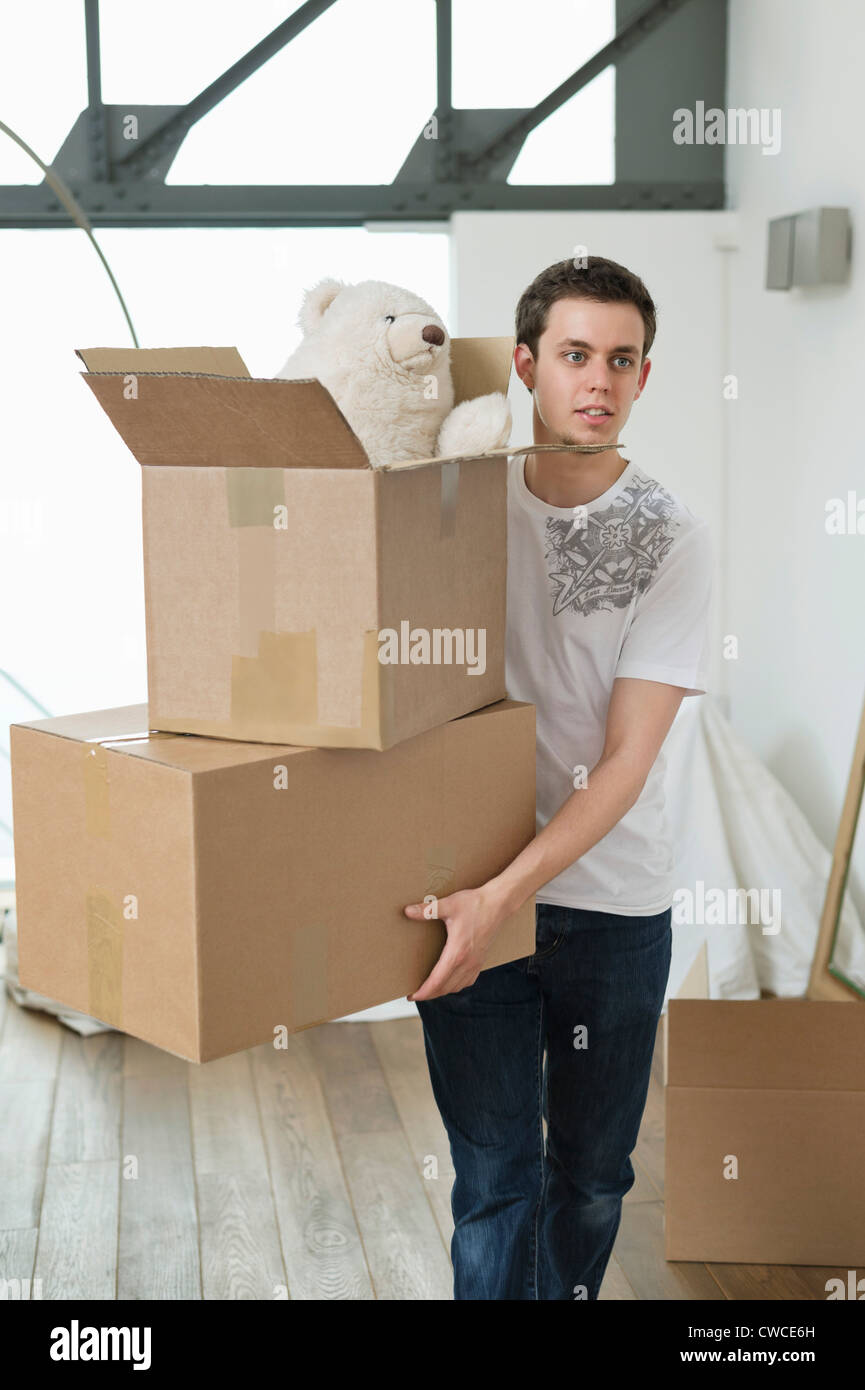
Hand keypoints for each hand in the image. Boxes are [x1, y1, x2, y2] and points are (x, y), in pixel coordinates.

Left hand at [402, 881, 507, 1001]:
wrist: (498, 904)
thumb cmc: (475, 904)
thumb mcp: (449, 905)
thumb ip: (427, 910)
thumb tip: (407, 911)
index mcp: (457, 952)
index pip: (437, 981)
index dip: (423, 992)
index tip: (412, 996)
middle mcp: (467, 962)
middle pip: (445, 988)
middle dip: (429, 994)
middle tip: (414, 994)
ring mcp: (475, 963)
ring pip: (457, 987)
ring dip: (442, 991)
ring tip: (429, 989)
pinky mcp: (481, 960)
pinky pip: (467, 981)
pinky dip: (455, 985)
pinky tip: (450, 981)